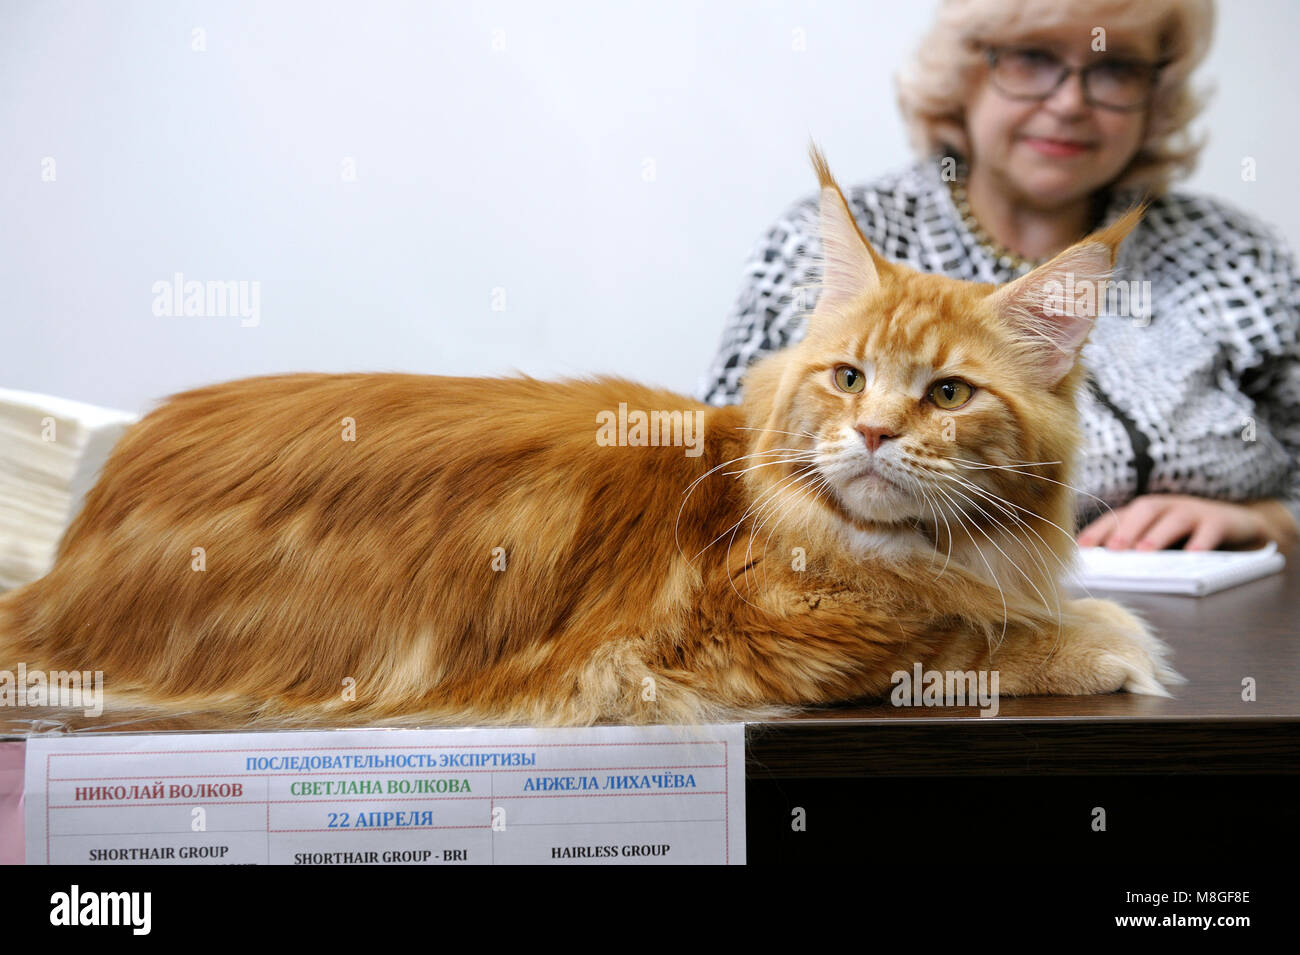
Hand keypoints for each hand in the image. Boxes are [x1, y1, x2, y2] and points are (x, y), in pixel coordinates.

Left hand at [1075, 494, 1271, 551]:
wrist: (1236, 523)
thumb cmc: (1186, 535)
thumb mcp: (1157, 539)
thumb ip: (1135, 548)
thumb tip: (1105, 570)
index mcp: (1145, 510)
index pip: (1117, 516)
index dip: (1099, 530)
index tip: (1082, 548)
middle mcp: (1166, 506)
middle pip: (1143, 510)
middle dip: (1126, 529)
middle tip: (1114, 550)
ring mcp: (1193, 510)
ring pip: (1174, 518)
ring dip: (1157, 534)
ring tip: (1145, 552)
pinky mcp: (1219, 520)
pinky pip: (1210, 529)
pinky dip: (1201, 541)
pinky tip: (1193, 555)